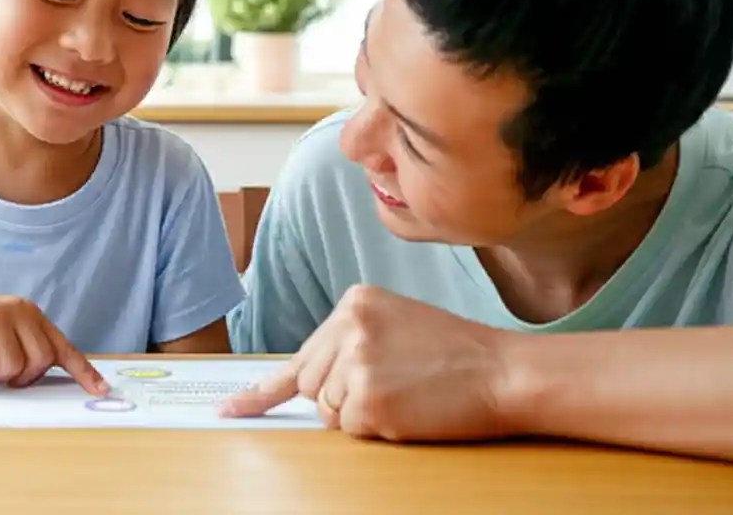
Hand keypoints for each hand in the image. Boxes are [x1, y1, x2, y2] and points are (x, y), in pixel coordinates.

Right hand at [0, 291, 108, 396]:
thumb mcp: (3, 329)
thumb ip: (26, 344)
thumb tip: (46, 373)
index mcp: (30, 313)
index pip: (62, 347)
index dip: (83, 371)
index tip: (100, 390)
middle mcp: (17, 310)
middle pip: (38, 362)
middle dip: (20, 377)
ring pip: (11, 368)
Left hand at [220, 284, 517, 440]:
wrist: (503, 371)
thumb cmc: (457, 353)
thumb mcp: (396, 325)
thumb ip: (349, 343)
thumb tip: (300, 382)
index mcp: (354, 303)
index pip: (301, 355)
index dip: (265, 390)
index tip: (229, 409)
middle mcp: (348, 327)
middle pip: (309, 384)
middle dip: (339, 398)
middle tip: (391, 389)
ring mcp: (356, 363)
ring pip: (328, 410)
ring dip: (360, 414)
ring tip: (407, 392)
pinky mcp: (368, 398)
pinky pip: (351, 429)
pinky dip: (377, 429)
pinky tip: (410, 408)